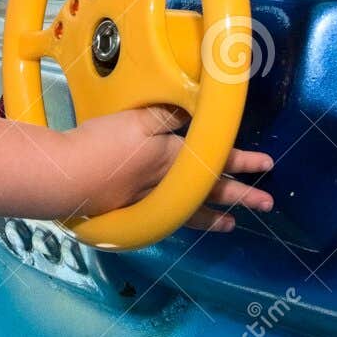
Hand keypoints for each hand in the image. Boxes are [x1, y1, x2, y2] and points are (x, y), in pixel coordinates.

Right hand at [69, 104, 273, 231]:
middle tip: (267, 204)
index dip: (243, 160)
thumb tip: (195, 111)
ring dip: (213, 217)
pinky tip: (181, 221)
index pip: (217, 158)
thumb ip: (167, 115)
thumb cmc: (104, 145)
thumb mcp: (138, 118)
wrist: (69, 178)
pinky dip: (183, 221)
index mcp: (173, 157)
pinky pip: (170, 217)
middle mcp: (168, 183)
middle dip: (242, 195)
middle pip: (212, 189)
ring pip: (191, 209)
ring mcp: (151, 200)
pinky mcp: (132, 210)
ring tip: (231, 225)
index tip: (267, 164)